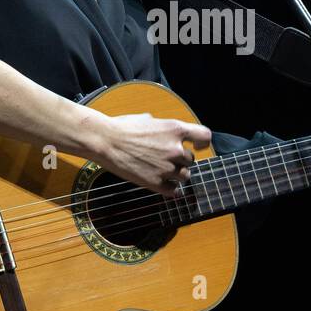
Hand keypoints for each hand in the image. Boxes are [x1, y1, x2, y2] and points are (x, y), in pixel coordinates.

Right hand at [93, 112, 212, 195]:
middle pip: (191, 160)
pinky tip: (160, 184)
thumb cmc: (123, 127)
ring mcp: (167, 167)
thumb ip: (164, 127)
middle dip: (180, 160)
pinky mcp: (156, 183)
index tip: (197, 146)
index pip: (205, 137)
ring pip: (185, 176)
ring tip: (161, 170)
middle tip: (164, 159)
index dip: (202, 143)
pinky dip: (169, 189)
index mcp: (175, 129)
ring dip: (176, 175)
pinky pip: (174, 191)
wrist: (106, 141)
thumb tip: (167, 132)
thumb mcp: (148, 119)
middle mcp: (175, 149)